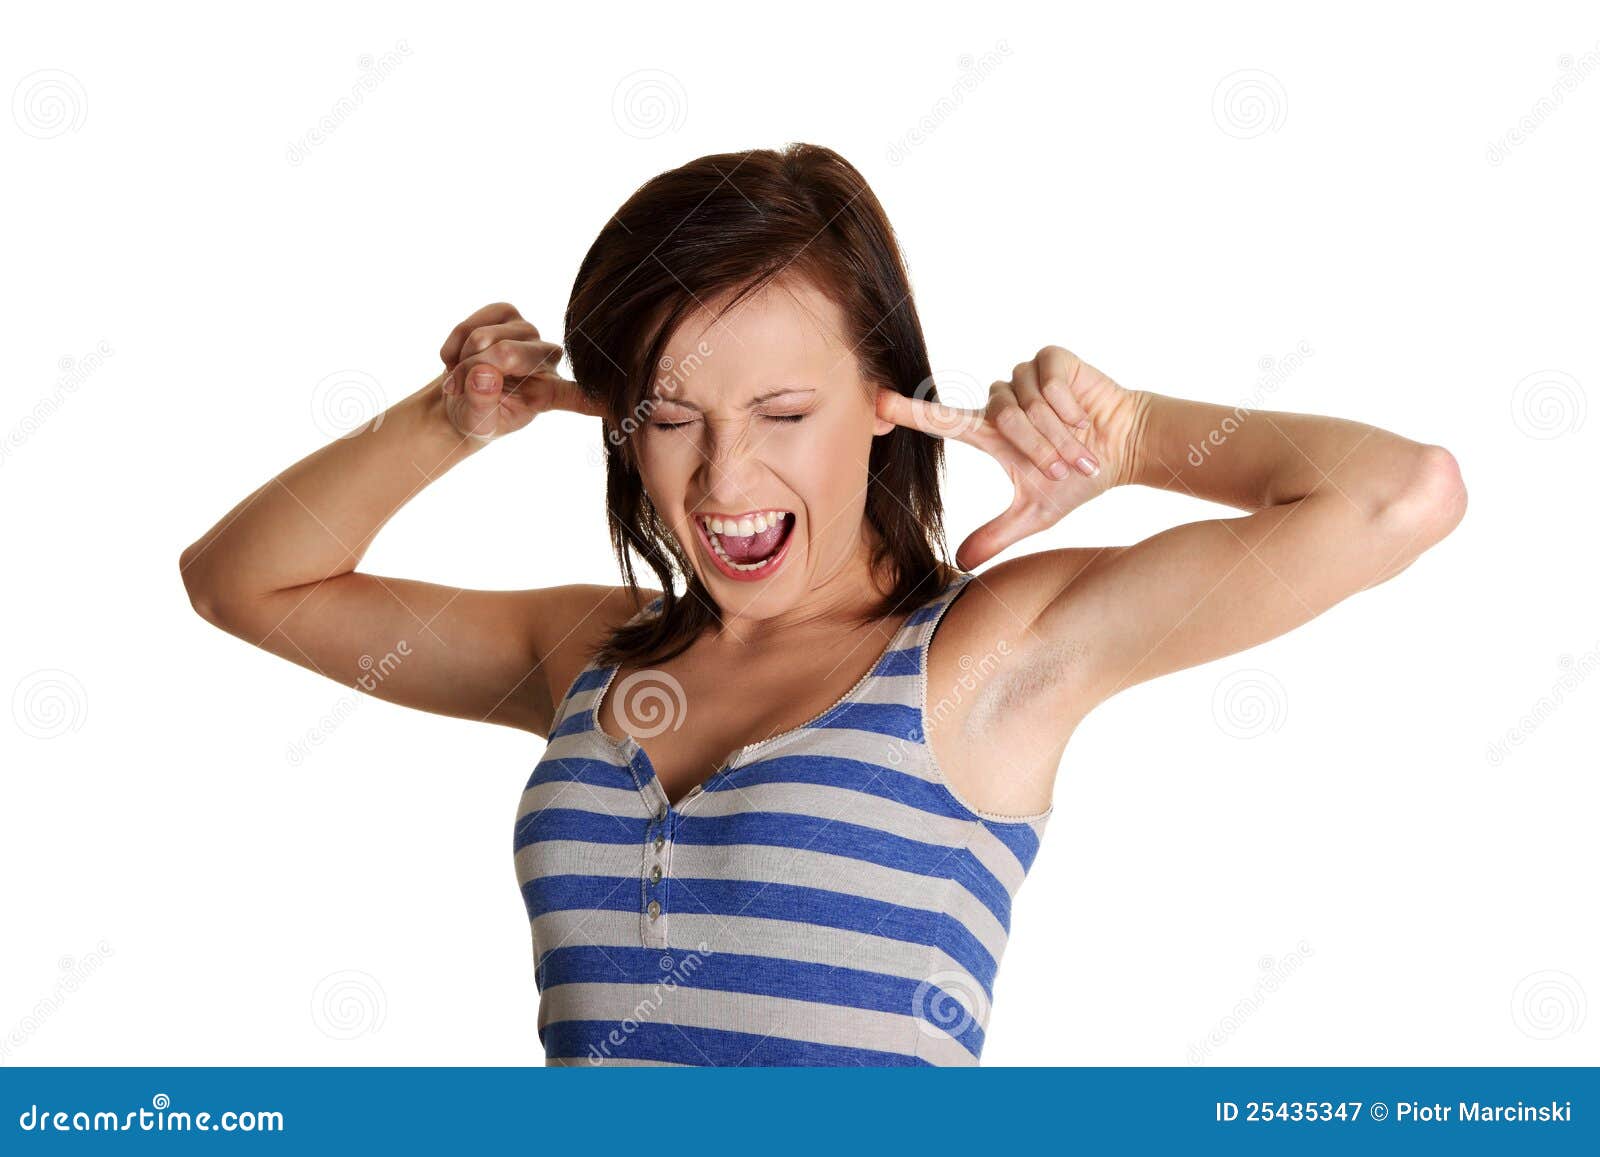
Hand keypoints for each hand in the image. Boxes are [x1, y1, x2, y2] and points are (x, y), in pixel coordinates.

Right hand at [436, 302, 605, 440]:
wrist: (452, 395)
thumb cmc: (473, 415)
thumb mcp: (475, 420)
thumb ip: (480, 402)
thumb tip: (484, 374)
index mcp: (549, 395)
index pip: (581, 396)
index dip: (598, 397)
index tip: (630, 402)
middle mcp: (546, 362)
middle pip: (520, 353)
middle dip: (482, 365)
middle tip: (459, 384)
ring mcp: (529, 335)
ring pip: (499, 332)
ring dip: (467, 353)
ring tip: (456, 375)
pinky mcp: (510, 314)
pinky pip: (486, 315)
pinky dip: (461, 334)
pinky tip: (453, 356)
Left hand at [875, 346, 1136, 568]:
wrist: (1124, 448)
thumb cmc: (1077, 478)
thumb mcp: (1036, 513)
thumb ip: (997, 534)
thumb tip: (961, 562)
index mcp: (989, 431)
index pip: (940, 419)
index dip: (908, 412)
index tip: (875, 404)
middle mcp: (1001, 400)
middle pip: (1001, 418)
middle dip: (1037, 448)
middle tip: (1063, 467)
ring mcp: (1025, 376)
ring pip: (1026, 402)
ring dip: (1056, 431)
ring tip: (1079, 443)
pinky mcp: (1051, 359)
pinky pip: (1048, 382)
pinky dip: (1069, 407)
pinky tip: (1084, 415)